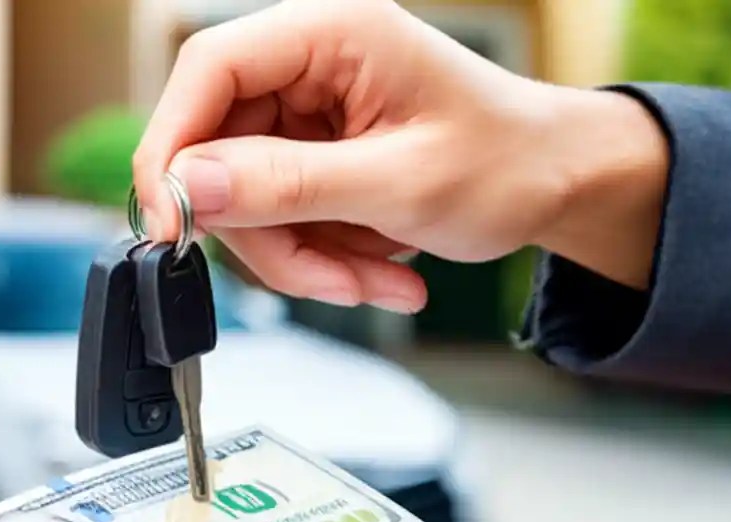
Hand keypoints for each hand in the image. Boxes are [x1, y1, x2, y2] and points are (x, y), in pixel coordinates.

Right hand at [134, 0, 667, 311]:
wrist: (557, 183)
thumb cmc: (510, 161)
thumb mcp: (400, 182)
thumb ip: (289, 184)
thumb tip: (190, 188)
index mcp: (331, 34)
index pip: (208, 69)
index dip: (174, 147)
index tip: (173, 224)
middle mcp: (308, 64)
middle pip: (219, 150)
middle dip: (267, 232)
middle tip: (322, 278)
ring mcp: (305, 113)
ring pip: (245, 198)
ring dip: (302, 257)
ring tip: (374, 278)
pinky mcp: (309, 156)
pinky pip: (276, 217)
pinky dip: (317, 256)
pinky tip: (375, 267)